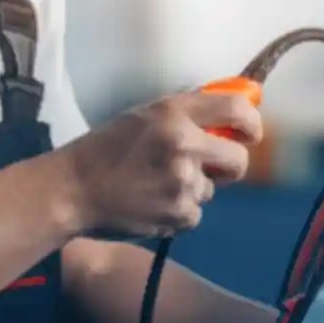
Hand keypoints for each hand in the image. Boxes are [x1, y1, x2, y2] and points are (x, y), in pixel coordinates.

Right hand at [59, 91, 263, 239]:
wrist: (72, 191)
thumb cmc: (105, 151)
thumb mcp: (143, 117)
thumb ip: (185, 115)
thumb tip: (229, 117)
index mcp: (174, 112)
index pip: (236, 108)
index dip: (251, 123)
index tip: (250, 134)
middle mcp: (183, 144)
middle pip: (239, 160)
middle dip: (230, 166)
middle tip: (212, 168)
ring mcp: (183, 182)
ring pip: (211, 189)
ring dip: (191, 190)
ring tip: (154, 186)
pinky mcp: (179, 214)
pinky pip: (195, 214)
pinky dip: (177, 213)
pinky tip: (150, 204)